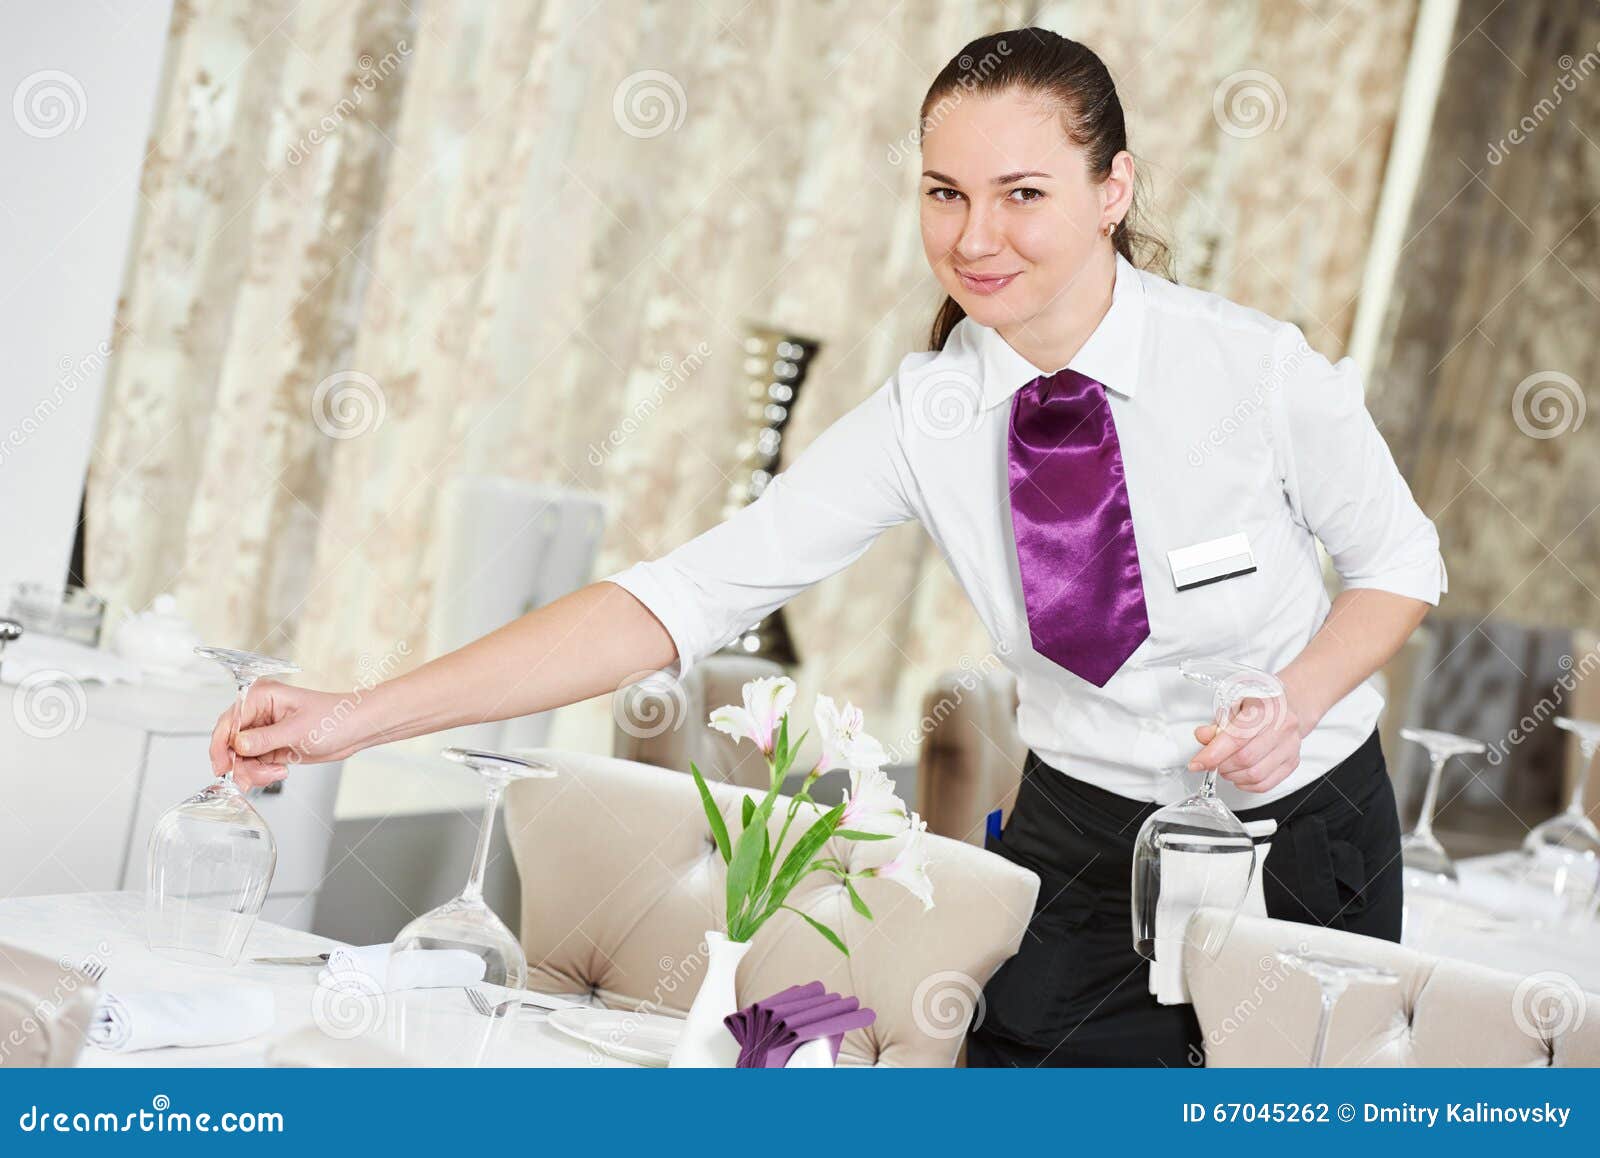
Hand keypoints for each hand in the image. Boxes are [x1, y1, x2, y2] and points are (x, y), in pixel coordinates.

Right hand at [208, 680, 372, 789]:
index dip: (221, 746)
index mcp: (261, 696)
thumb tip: (238, 745)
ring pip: (240, 757)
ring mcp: (263, 730)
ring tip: (276, 773)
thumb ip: (265, 739)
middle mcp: (258, 712)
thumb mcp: (298, 730)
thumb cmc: (334, 718)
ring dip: (253, 771)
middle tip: (250, 778)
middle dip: (240, 764)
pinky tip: (279, 772)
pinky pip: (253, 764)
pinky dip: (261, 773)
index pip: (228, 721)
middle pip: (230, 742)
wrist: (355, 729)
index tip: (223, 767)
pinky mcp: (270, 746)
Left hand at [1188, 693, 1306, 793]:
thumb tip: (1203, 736)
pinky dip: (1246, 784)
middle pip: (1245, 759)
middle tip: (1212, 761)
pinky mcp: (1292, 762)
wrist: (1285, 706)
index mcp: (1265, 708)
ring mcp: (1290, 746)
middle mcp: (1282, 727)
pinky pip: (1265, 784)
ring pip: (1255, 775)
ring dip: (1233, 776)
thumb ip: (1217, 724)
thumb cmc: (1258, 705)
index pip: (1236, 737)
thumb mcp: (1233, 706)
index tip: (1198, 763)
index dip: (1213, 754)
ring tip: (1226, 766)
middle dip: (1222, 765)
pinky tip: (1239, 775)